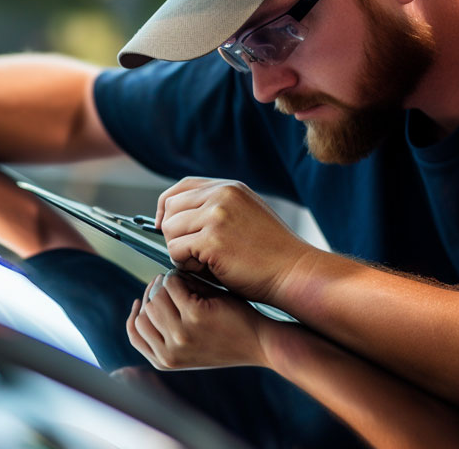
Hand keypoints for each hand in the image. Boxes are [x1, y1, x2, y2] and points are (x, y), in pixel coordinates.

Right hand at [126, 270, 271, 369]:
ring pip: (156, 297)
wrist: (260, 342)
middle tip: (166, 282)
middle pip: (144, 312)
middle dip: (153, 294)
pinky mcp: (195, 315)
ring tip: (179, 280)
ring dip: (164, 284)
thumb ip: (167, 326)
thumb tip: (146, 297)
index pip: (134, 333)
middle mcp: (170, 352)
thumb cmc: (228, 337)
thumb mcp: (191, 341)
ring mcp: (182, 334)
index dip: (138, 312)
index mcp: (165, 361)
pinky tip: (191, 278)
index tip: (144, 299)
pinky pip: (173, 285)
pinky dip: (179, 277)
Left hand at [155, 177, 315, 303]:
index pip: (181, 187)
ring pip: (170, 230)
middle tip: (193, 254)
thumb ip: (216, 210)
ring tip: (204, 263)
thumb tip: (174, 219)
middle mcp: (222, 195)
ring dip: (179, 251)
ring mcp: (216, 215)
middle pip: (170, 208)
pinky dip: (185, 265)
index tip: (163, 226)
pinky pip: (175, 251)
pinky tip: (208, 270)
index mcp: (229, 188)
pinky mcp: (212, 239)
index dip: (167, 207)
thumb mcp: (245, 217)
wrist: (294, 272)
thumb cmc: (271, 254)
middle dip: (173, 234)